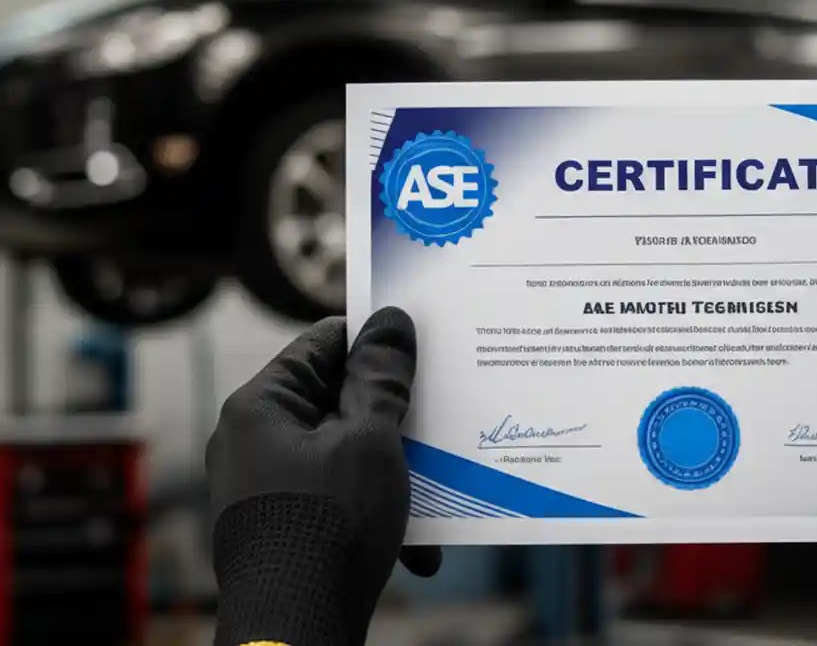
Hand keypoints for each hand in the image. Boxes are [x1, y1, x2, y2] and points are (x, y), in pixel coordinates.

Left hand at [207, 307, 439, 645]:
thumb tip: (390, 322)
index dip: (373, 340)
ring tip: (436, 489)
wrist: (295, 626)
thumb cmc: (325, 526)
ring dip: (394, 473)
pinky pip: (338, 500)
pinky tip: (417, 546)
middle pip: (336, 402)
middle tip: (440, 416)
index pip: (322, 344)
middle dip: (394, 417)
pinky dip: (377, 513)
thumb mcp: (370, 440)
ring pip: (344, 457)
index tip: (419, 342)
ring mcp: (266, 488)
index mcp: (260, 406)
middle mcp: (254, 442)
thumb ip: (383, 379)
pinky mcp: (283, 528)